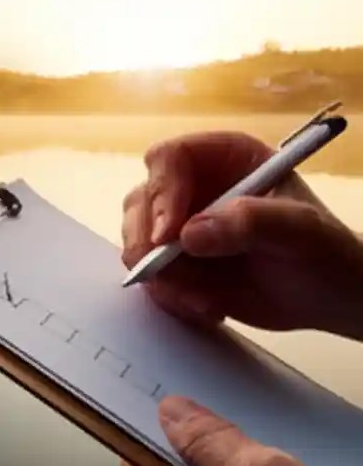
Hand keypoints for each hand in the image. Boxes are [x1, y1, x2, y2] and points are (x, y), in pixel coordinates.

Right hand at [122, 131, 362, 337]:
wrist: (327, 297)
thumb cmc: (323, 253)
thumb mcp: (300, 231)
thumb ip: (251, 223)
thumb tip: (190, 234)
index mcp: (224, 160)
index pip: (170, 159)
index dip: (161, 191)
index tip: (167, 233)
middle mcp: (193, 187)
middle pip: (140, 201)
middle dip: (147, 241)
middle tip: (165, 271)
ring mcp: (180, 226)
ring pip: (137, 241)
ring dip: (164, 277)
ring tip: (207, 300)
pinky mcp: (175, 262)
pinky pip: (151, 277)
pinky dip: (172, 296)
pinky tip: (209, 306)